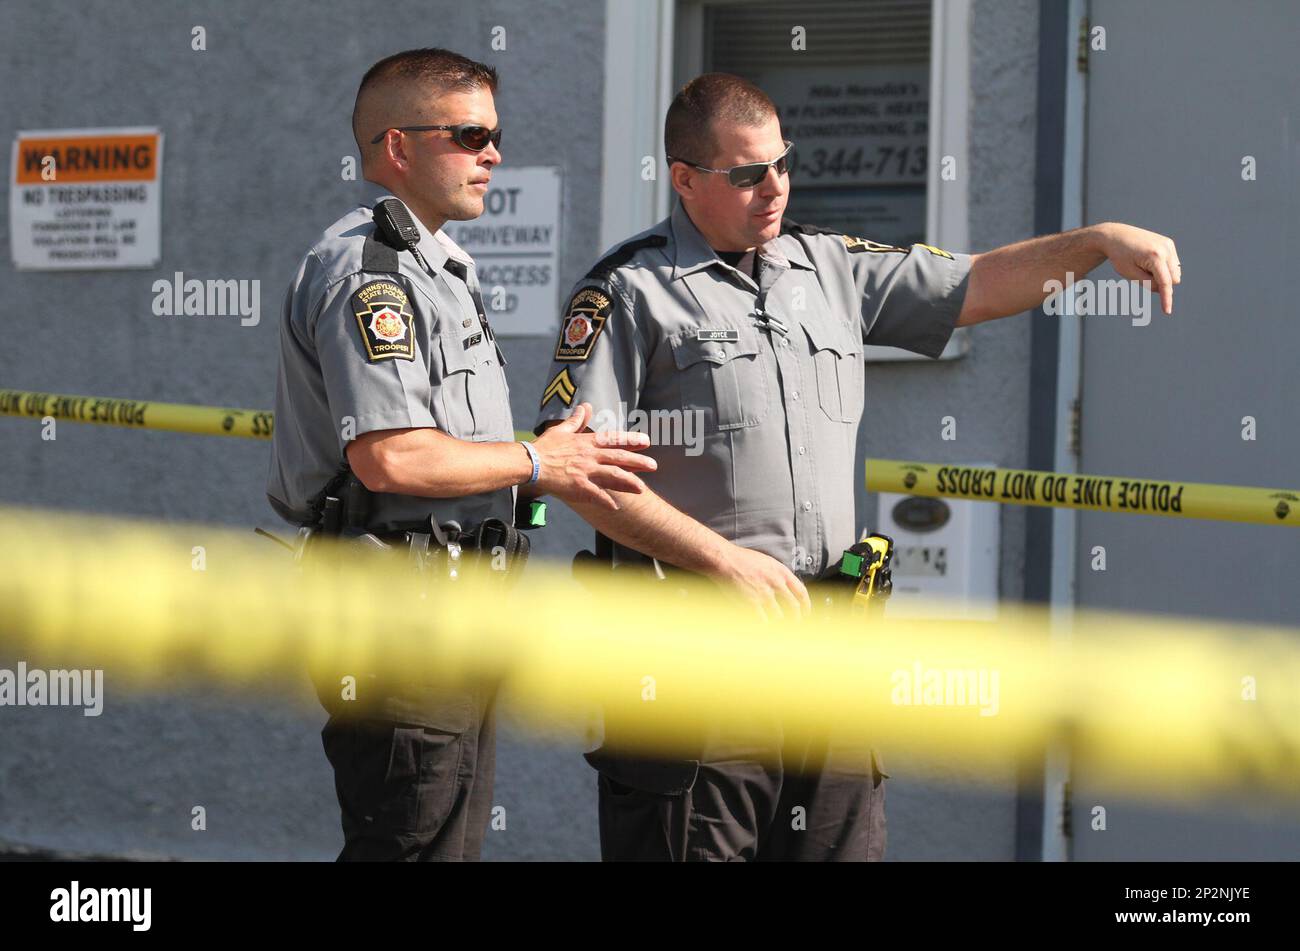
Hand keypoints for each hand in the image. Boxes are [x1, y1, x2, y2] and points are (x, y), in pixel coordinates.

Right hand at [533, 403, 656, 509]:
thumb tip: (586, 406)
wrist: (530, 462)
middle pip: (619, 458)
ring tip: (642, 488)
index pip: (614, 439)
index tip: (646, 442)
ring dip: (629, 482)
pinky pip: (595, 494)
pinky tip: (616, 507)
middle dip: (638, 462)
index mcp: (587, 442)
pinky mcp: (577, 486)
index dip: (631, 440)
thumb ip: (577, 420)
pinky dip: (606, 500)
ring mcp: (585, 471)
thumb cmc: (545, 446)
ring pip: (612, 476)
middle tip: (654, 466)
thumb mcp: (562, 430)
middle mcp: (590, 455)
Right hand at [715, 545, 811, 620]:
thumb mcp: (767, 562)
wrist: (725, 560)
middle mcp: (776, 583)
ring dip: (779, 622)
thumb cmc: (742, 559)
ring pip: (779, 615)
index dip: (806, 604)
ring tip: (777, 625)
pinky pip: (763, 619)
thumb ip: (778, 574)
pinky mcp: (752, 602)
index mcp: (781, 572)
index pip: (801, 591)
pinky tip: (763, 624)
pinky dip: (764, 624)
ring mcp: (764, 594)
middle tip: (796, 623)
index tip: (806, 611)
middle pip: (794, 606)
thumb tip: (785, 585)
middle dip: (796, 618)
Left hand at [1093, 222, 1181, 314]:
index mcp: (1155, 257)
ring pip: (1175, 272)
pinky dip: (1164, 268)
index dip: (1166, 298)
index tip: (1167, 312)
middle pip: (1174, 279)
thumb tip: (1164, 289)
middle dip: (1162, 283)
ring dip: (1164, 275)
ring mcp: (1168, 245)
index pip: (1165, 283)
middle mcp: (1165, 249)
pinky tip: (1150, 261)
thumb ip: (1148, 284)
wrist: (1115, 236)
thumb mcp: (1129, 274)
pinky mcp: (1169, 243)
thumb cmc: (1119, 256)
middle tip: (1142, 274)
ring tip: (1145, 266)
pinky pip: (1173, 264)